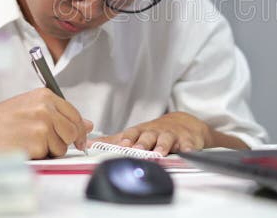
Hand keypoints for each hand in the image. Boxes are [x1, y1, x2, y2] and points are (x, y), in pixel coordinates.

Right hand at [0, 88, 93, 158]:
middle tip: (46, 142)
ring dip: (50, 149)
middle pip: (72, 131)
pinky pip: (49, 155)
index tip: (78, 138)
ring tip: (29, 141)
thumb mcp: (31, 107)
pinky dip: (39, 155)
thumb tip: (88, 125)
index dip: (78, 129)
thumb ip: (59, 114)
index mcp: (45, 96)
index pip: (74, 114)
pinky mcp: (37, 141)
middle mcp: (46, 108)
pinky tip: (24, 147)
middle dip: (64, 141)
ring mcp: (42, 125)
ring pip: (62, 146)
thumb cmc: (2, 119)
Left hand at [93, 112, 212, 155]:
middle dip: (143, 143)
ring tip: (160, 153)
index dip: (126, 140)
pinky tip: (187, 152)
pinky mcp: (187, 141)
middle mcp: (155, 132)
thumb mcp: (135, 134)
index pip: (132, 134)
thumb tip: (87, 143)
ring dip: (163, 145)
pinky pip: (189, 145)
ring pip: (167, 140)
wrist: (183, 123)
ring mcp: (172, 135)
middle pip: (148, 137)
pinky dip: (188, 149)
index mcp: (141, 131)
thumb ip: (113, 141)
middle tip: (137, 149)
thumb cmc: (154, 132)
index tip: (121, 145)